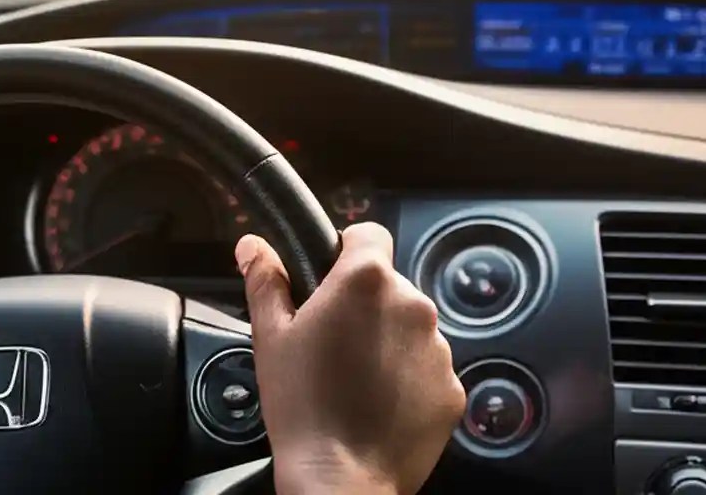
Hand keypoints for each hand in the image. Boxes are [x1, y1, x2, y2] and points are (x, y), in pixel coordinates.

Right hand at [235, 224, 464, 494]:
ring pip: (410, 327)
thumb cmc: (302, 407)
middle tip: (330, 342)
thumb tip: (253, 246)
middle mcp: (412, 305)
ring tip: (352, 377)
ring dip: (387, 340)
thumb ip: (266, 281)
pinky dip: (407, 378)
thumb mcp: (271, 337)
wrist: (342, 479)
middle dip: (363, 305)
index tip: (330, 275)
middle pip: (388, 285)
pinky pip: (427, 368)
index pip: (368, 234)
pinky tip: (376, 401)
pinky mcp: (452, 387)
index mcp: (365, 282)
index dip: (346, 250)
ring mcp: (439, 348)